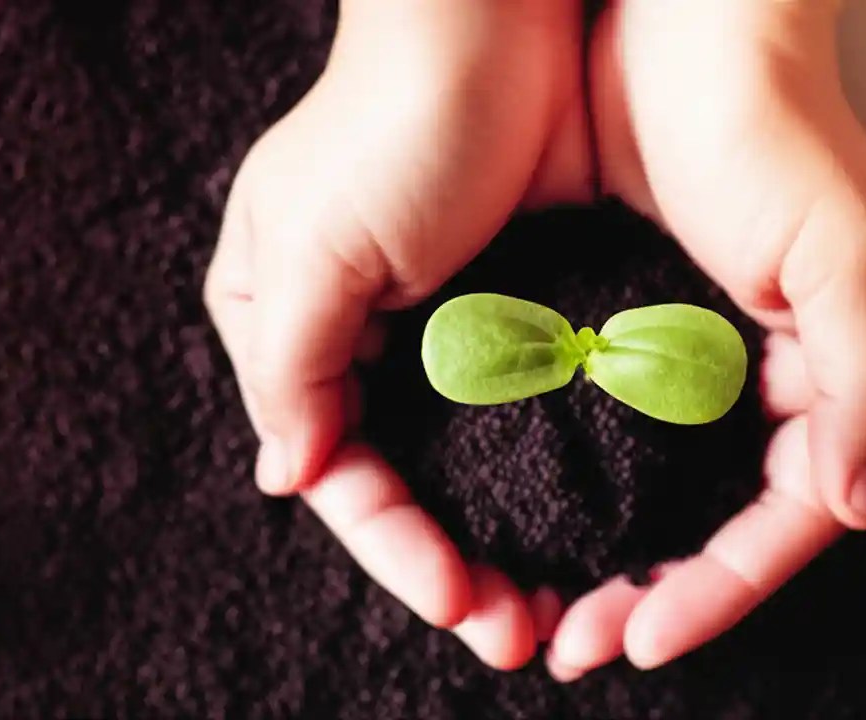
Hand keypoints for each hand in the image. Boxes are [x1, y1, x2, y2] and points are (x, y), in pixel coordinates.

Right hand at [202, 0, 588, 669]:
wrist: (494, 24)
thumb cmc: (393, 121)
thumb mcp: (315, 244)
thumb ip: (292, 367)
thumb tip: (288, 476)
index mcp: (287, 326)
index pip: (339, 472)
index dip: (399, 548)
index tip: (466, 601)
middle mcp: (357, 336)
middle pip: (402, 480)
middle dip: (453, 561)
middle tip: (519, 628)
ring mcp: (437, 324)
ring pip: (462, 459)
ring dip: (501, 528)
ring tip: (550, 598)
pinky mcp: (510, 304)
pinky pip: (517, 409)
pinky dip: (541, 465)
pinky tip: (577, 508)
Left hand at [546, 0, 865, 679]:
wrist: (685, 33)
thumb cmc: (778, 132)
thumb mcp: (849, 256)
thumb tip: (859, 507)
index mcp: (837, 376)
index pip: (786, 522)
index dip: (719, 590)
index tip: (641, 637)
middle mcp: (774, 380)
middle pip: (720, 521)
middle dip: (656, 590)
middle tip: (578, 639)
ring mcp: (704, 356)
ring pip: (662, 489)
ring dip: (611, 549)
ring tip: (546, 599)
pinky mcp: (642, 323)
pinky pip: (616, 429)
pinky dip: (583, 479)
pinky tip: (536, 506)